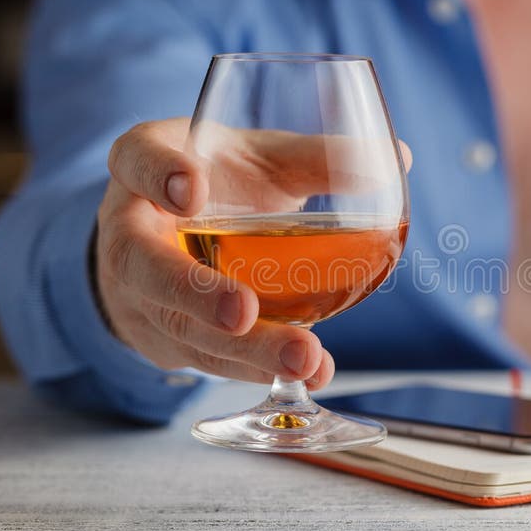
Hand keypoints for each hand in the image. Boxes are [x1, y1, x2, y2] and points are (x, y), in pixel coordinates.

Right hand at [96, 119, 340, 389]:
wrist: (168, 235)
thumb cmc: (220, 183)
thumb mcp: (258, 158)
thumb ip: (317, 157)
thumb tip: (399, 157)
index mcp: (146, 167)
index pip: (136, 160)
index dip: (159, 174)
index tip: (193, 191)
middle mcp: (131, 232)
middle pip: (146, 266)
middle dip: (196, 293)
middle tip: (243, 312)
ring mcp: (140, 293)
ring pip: (181, 328)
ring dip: (243, 350)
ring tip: (305, 359)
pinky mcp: (165, 337)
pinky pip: (206, 359)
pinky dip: (256, 369)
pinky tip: (306, 373)